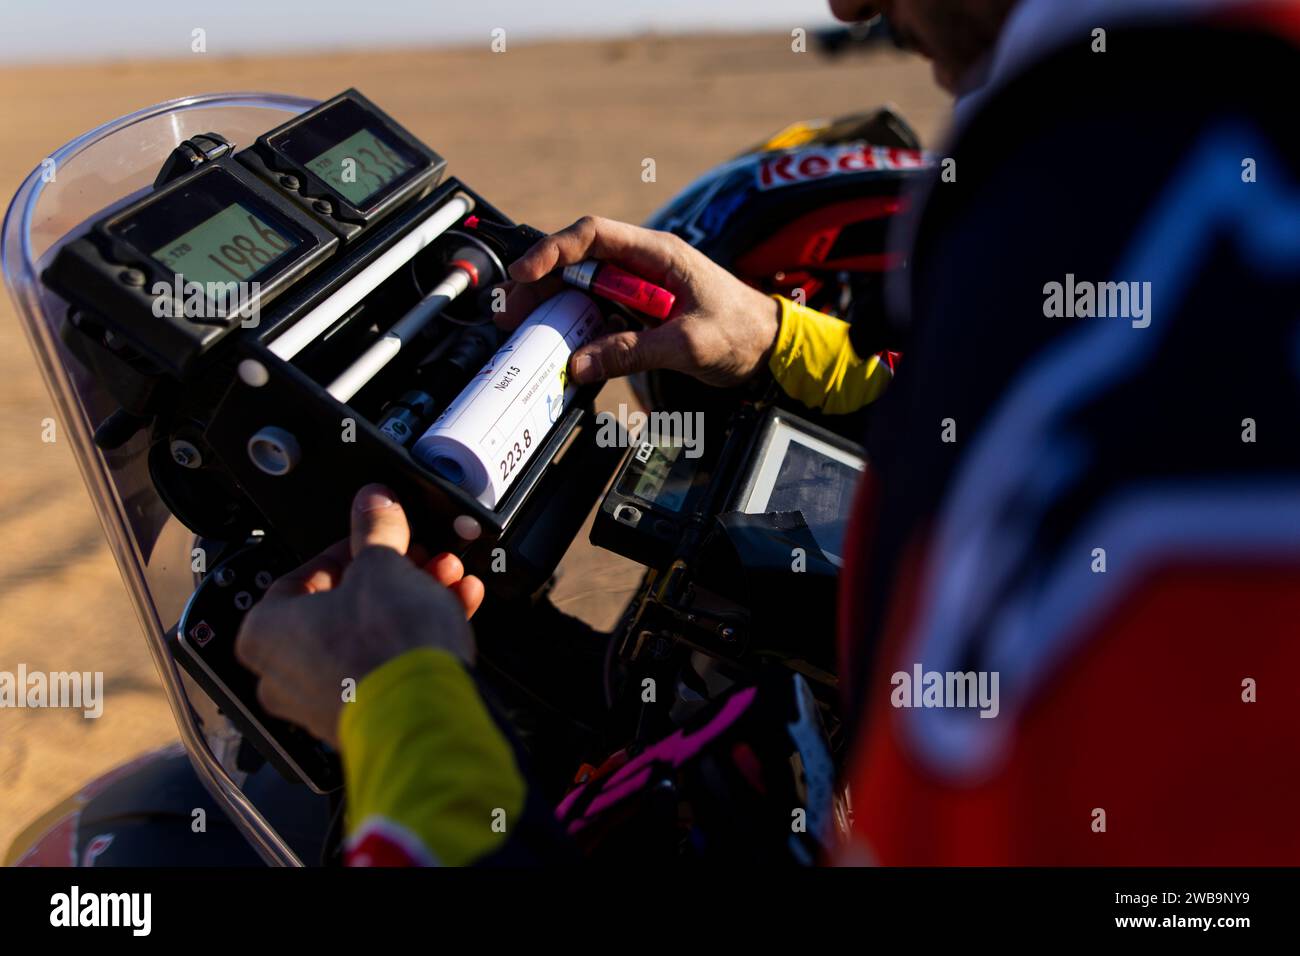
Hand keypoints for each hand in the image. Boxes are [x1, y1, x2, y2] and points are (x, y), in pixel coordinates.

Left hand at [234, 485, 484, 746]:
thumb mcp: (382, 566)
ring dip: (411, 602)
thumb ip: (374, 528)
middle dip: (392, 577)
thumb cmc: (384, 653)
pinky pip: (387, 666)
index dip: (350, 550)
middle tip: (418, 558)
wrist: (426, 718)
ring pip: (369, 637)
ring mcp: (323, 702)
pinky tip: (453, 611)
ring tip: (446, 581)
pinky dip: (416, 638)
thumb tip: (374, 504)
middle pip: (343, 607)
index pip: (304, 575)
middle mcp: (284, 674)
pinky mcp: (364, 720)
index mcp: (265, 632)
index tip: (376, 538)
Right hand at [497, 215, 780, 386]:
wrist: (771, 347)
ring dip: (552, 307)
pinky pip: (600, 316)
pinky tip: (556, 346)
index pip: (593, 235)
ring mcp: (640, 289)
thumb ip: (633, 351)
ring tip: (520, 328)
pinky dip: (576, 330)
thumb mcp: (688, 344)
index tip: (527, 274)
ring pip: (584, 290)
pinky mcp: (640, 314)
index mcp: (658, 253)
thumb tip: (579, 364)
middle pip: (579, 263)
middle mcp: (643, 265)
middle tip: (510, 311)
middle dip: (541, 284)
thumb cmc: (743, 332)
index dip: (554, 250)